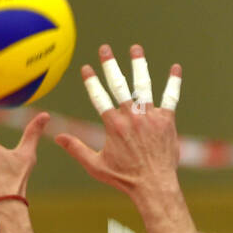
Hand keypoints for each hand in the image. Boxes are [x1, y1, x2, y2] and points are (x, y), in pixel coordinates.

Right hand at [56, 44, 181, 195]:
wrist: (153, 185)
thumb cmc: (124, 178)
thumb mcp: (96, 166)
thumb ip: (77, 149)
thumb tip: (57, 137)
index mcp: (113, 125)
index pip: (99, 97)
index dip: (91, 81)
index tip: (86, 67)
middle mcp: (131, 116)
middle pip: (119, 85)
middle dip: (110, 65)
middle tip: (105, 48)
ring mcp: (150, 116)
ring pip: (143, 85)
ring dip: (138, 64)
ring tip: (135, 48)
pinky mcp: (166, 120)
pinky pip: (170, 97)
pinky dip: (173, 82)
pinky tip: (175, 68)